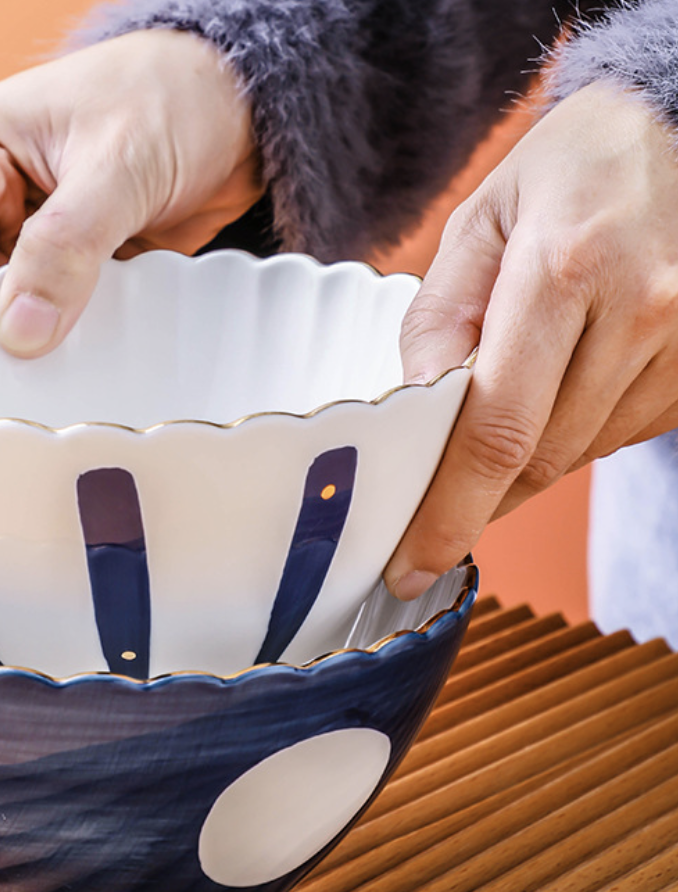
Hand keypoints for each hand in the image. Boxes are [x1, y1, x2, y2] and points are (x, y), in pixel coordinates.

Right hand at [0, 30, 260, 355]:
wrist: (237, 108)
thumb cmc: (176, 98)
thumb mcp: (119, 165)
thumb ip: (66, 246)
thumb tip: (19, 329)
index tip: (11, 371)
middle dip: (14, 339)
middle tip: (49, 382)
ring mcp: (25, 234)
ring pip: (20, 315)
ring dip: (55, 342)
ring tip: (85, 364)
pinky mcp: (66, 264)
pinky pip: (63, 318)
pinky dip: (85, 336)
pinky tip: (107, 349)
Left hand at [385, 81, 677, 599]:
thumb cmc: (571, 168)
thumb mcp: (480, 221)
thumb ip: (440, 318)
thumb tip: (416, 409)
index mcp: (564, 270)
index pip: (498, 431)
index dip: (450, 513)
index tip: (412, 564)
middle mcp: (640, 310)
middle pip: (540, 458)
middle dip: (477, 499)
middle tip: (432, 516)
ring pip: (581, 455)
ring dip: (526, 462)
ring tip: (501, 416)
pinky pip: (621, 434)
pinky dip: (574, 434)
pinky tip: (562, 387)